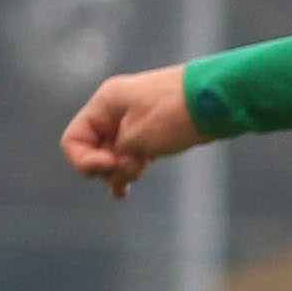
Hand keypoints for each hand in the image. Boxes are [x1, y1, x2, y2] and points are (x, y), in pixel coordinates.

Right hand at [61, 66, 205, 196]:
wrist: (218, 100)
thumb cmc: (175, 114)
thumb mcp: (138, 138)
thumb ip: (117, 158)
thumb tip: (116, 174)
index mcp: (105, 104)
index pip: (74, 139)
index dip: (86, 160)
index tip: (113, 165)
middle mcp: (115, 110)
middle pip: (93, 148)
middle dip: (107, 167)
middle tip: (130, 169)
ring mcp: (134, 120)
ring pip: (114, 153)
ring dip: (121, 170)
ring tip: (139, 171)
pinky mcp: (153, 130)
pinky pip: (132, 153)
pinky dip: (130, 168)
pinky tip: (124, 190)